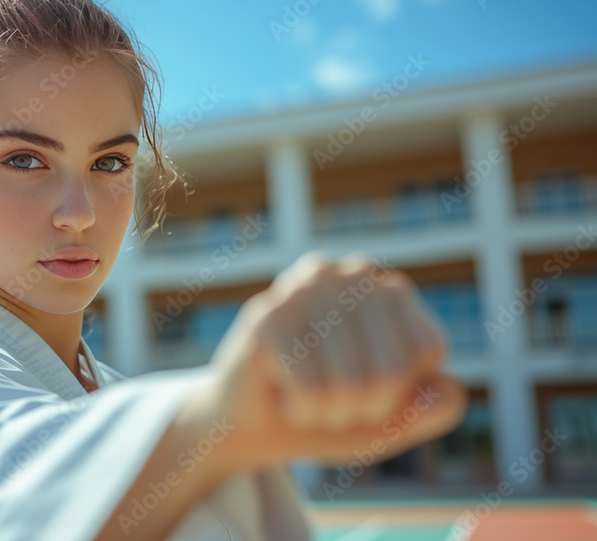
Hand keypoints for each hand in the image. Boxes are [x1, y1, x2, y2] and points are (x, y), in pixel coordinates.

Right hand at [203, 250, 468, 470]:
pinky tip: (280, 392)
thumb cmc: (329, 413)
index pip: (425, 352)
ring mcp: (303, 289)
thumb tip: (447, 387)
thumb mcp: (395, 420)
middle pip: (389, 372)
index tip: (367, 391)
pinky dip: (300, 411)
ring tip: (304, 396)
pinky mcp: (265, 317)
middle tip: (330, 400)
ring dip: (328, 413)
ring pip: (351, 385)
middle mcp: (348, 274)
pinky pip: (311, 391)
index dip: (400, 393)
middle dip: (362, 409)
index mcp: (388, 289)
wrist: (252, 426)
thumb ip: (436, 409)